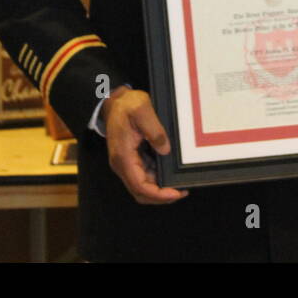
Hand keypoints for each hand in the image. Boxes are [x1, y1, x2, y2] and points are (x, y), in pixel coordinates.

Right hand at [102, 86, 187, 204]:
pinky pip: (144, 175)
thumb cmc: (127, 105)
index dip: (157, 194)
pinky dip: (157, 179)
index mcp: (123, 156)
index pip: (139, 185)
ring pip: (143, 186)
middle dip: (160, 196)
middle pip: (140, 191)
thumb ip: (155, 130)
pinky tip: (170, 174)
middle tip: (181, 192)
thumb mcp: (142, 110)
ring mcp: (127, 163)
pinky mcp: (132, 159)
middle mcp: (122, 164)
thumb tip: (165, 150)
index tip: (175, 193)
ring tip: (179, 185)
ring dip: (160, 189)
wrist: (115, 101)